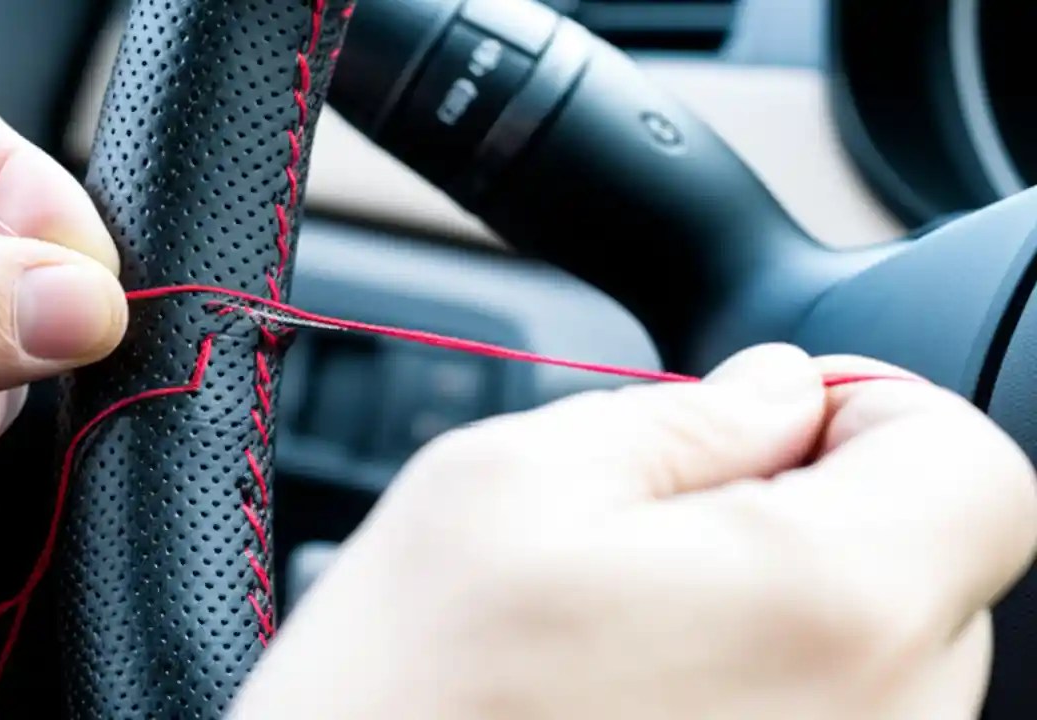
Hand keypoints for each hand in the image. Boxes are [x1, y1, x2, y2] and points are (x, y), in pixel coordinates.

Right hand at [231, 344, 1036, 718]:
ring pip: (884, 660)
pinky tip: (644, 696)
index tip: (779, 421)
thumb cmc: (401, 700)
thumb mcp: (506, 482)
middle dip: (823, 509)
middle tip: (671, 521)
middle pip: (935, 567)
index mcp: (826, 605)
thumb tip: (778, 393)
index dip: (874, 411)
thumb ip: (680, 418)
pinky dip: (769, 691)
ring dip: (790, 607)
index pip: (974, 465)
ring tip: (637, 624)